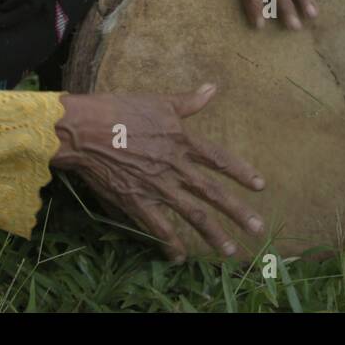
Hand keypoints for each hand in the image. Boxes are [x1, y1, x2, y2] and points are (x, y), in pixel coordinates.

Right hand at [53, 84, 266, 260]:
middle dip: (238, 211)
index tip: (260, 186)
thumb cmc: (118, 110)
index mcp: (180, 140)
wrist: (84, 130)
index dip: (241, 172)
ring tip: (231, 252)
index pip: (218, 158)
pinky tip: (181, 256)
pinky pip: (158, 227)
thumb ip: (188, 102)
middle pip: (212, 192)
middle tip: (258, 229)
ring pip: (192, 214)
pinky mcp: (136, 201)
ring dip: (213, 234)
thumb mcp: (157, 101)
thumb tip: (213, 88)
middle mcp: (174, 166)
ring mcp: (156, 186)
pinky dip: (170, 243)